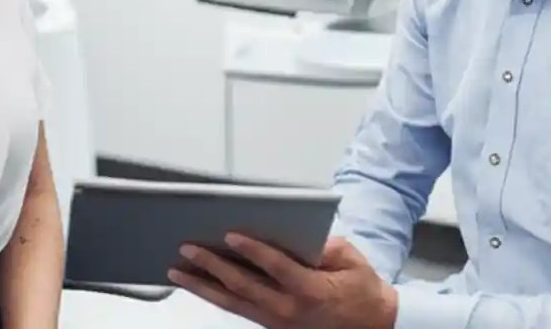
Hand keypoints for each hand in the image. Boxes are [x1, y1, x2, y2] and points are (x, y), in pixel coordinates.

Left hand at [169, 234, 397, 328]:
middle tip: (188, 249)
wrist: (372, 325)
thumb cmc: (361, 288)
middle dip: (212, 266)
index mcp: (310, 290)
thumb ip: (323, 245)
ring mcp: (278, 322)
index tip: (230, 235)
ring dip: (203, 286)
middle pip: (243, 286)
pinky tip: (199, 284)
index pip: (275, 267)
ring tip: (177, 271)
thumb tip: (292, 231)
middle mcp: (289, 309)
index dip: (252, 250)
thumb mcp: (351, 259)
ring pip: (233, 303)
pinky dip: (216, 296)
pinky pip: (239, 310)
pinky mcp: (272, 326)